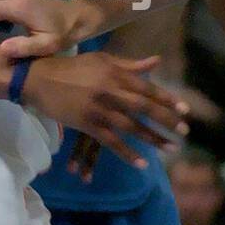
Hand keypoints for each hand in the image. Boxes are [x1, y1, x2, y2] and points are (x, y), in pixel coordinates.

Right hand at [23, 53, 188, 170]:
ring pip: (132, 127)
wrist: (39, 78)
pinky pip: (111, 142)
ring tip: (171, 148)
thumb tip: (156, 61)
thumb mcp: (102, 61)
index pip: (148, 88)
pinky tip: (142, 163)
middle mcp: (111, 90)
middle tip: (185, 132)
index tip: (185, 111)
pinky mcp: (87, 124)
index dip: (168, 99)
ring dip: (153, 139)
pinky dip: (127, 153)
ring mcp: (99, 108)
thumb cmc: (72, 68)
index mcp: (115, 73)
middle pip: (144, 108)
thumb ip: (129, 65)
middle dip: (166, 120)